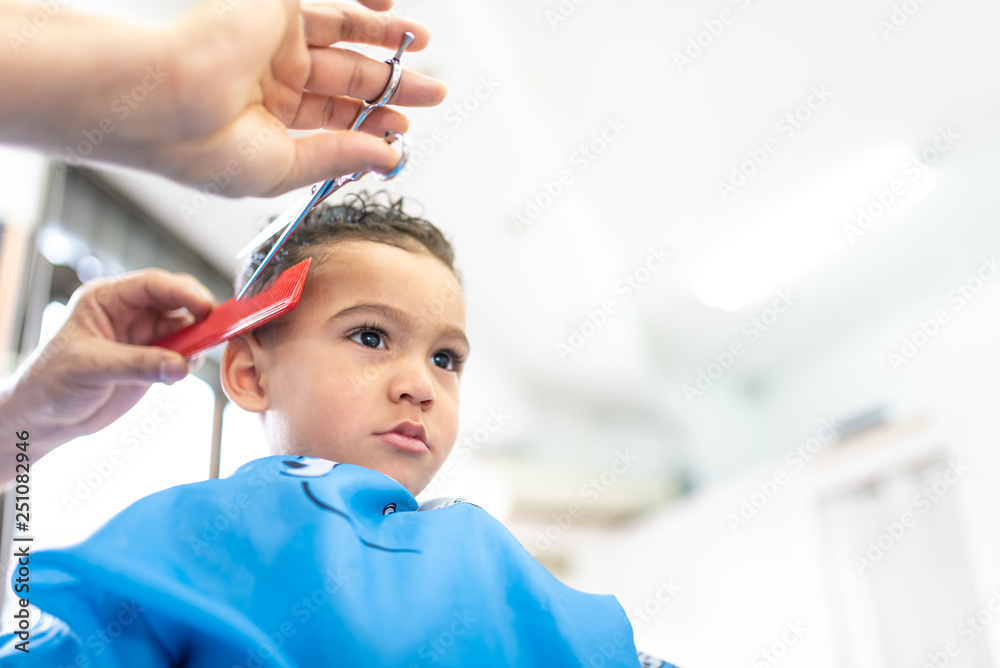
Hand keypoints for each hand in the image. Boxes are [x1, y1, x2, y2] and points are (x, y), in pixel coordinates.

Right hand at [0, 0, 446, 196]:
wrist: (159, 103)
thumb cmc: (203, 149)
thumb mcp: (285, 166)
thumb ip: (340, 157)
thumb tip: (387, 158)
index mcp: (268, 120)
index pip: (334, 119)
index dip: (373, 124)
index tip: (405, 131)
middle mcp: (271, 77)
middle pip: (347, 78)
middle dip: (392, 85)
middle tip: (434, 91)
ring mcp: (271, 40)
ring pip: (343, 35)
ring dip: (385, 39)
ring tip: (423, 43)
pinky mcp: (271, 6)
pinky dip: (361, 0)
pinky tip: (389, 4)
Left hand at [0, 269, 214, 479]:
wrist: (47, 418)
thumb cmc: (52, 383)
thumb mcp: (91, 368)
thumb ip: (138, 364)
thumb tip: (180, 366)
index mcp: (107, 300)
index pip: (152, 284)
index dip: (182, 291)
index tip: (206, 308)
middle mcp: (129, 313)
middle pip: (176, 301)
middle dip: (198, 312)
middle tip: (216, 328)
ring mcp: (143, 336)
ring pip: (185, 326)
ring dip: (198, 338)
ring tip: (198, 355)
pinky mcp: (153, 359)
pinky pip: (184, 352)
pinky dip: (192, 359)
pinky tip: (185, 370)